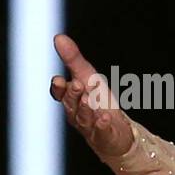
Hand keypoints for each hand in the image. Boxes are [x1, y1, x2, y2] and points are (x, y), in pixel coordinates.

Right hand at [50, 34, 134, 159]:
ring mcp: (89, 127)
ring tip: (89, 98)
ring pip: (84, 118)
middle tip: (77, 84)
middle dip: (72, 95)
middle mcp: (76, 114)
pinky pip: (101, 131)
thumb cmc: (99, 103)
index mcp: (71, 99)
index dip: (58, 88)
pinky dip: (102, 125)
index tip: (58, 79)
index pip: (60, 94)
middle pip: (71, 104)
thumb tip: (58, 37)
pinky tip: (105, 118)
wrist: (116, 131)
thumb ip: (73, 60)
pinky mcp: (104, 136)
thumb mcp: (88, 77)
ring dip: (86, 108)